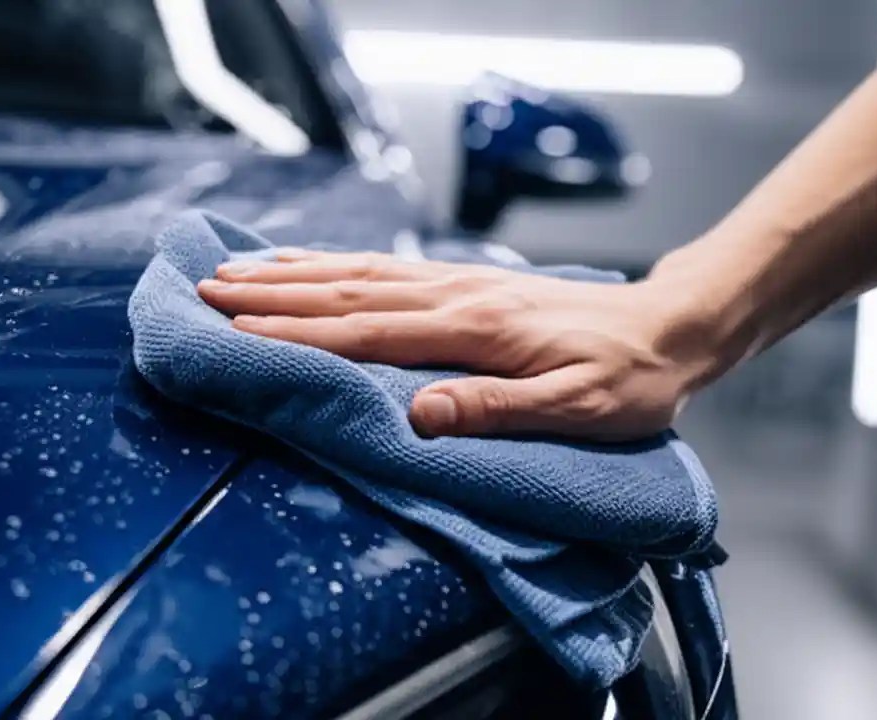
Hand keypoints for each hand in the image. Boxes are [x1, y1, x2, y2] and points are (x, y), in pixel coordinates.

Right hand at [197, 250, 727, 440]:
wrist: (669, 328)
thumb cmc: (627, 380)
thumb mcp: (577, 411)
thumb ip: (496, 412)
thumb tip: (417, 413)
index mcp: (474, 330)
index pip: (367, 330)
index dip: (297, 332)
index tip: (235, 327)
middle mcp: (457, 296)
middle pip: (347, 290)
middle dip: (273, 293)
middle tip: (207, 289)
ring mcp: (459, 284)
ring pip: (360, 271)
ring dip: (294, 272)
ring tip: (237, 269)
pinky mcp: (467, 284)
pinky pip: (387, 267)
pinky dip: (338, 263)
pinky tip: (311, 264)